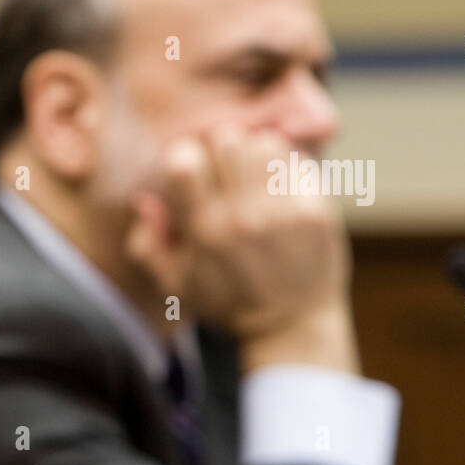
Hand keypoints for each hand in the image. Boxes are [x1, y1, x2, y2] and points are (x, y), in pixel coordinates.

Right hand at [124, 125, 358, 372]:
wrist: (290, 325)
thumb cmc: (226, 303)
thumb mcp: (174, 284)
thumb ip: (148, 243)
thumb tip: (147, 202)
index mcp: (205, 231)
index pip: (186, 158)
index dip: (184, 158)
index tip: (190, 175)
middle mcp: (244, 216)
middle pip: (227, 138)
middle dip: (219, 150)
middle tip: (222, 172)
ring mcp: (285, 211)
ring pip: (265, 142)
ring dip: (254, 154)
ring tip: (251, 177)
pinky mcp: (318, 209)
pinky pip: (297, 163)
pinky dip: (284, 169)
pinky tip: (277, 190)